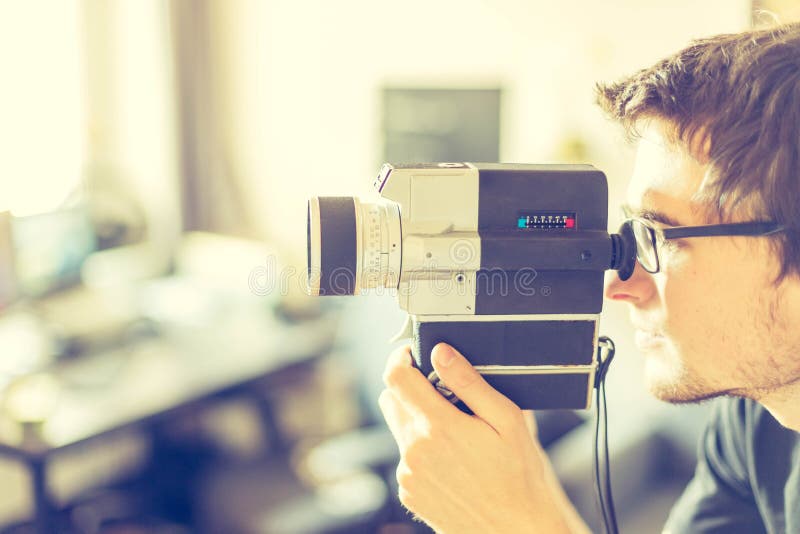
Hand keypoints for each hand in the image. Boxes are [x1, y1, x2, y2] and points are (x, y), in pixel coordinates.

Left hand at [379, 343, 570, 533]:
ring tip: (455, 433)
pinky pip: (405, 457)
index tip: (413, 354)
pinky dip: (421, 450)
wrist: (513, 529)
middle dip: (411, 389)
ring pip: (399, 428)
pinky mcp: (408, 491)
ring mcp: (408, 474)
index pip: (396, 377)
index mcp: (438, 427)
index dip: (401, 358)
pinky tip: (452, 460)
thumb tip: (441, 352)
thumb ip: (469, 383)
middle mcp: (415, 450)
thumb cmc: (517, 475)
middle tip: (444, 396)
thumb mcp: (506, 420)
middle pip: (392, 399)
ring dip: (418, 420)